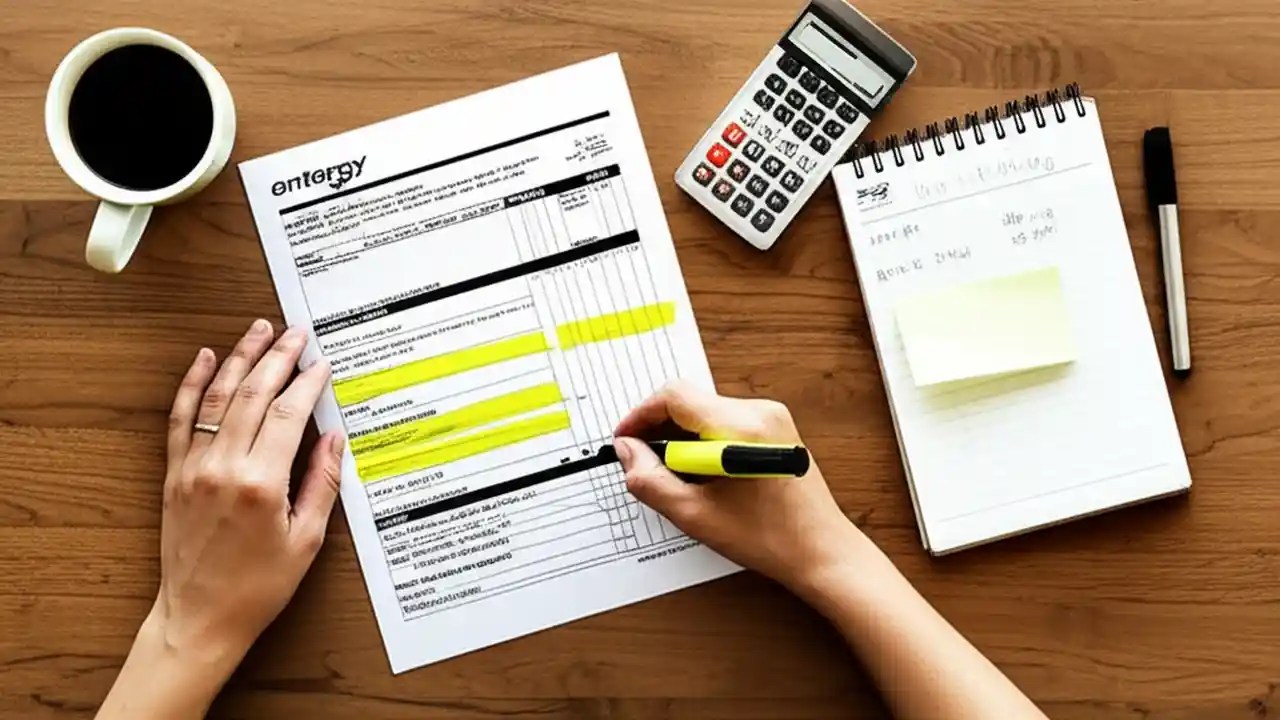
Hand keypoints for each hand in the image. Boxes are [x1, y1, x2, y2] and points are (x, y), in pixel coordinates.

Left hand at [154, 320, 341, 669]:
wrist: (201, 618)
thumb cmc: (258, 587)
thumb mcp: (306, 539)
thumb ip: (322, 483)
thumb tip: (333, 439)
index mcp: (261, 485)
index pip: (286, 415)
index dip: (307, 384)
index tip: (322, 364)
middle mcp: (223, 469)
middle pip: (252, 396)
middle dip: (277, 358)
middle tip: (295, 333)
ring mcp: (194, 469)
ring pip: (216, 398)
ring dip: (238, 359)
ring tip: (258, 331)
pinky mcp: (175, 476)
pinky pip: (181, 419)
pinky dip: (192, 385)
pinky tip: (204, 359)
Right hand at [613, 380, 863, 594]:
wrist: (822, 551)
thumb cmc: (769, 538)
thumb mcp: (695, 515)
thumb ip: (650, 480)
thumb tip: (627, 451)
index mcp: (741, 427)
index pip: (674, 395)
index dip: (641, 415)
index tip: (625, 440)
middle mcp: (760, 412)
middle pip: (690, 401)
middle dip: (660, 429)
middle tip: (645, 465)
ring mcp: (772, 417)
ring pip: (706, 411)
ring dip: (682, 437)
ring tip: (679, 478)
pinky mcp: (777, 428)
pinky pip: (726, 420)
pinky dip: (704, 440)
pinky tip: (703, 475)